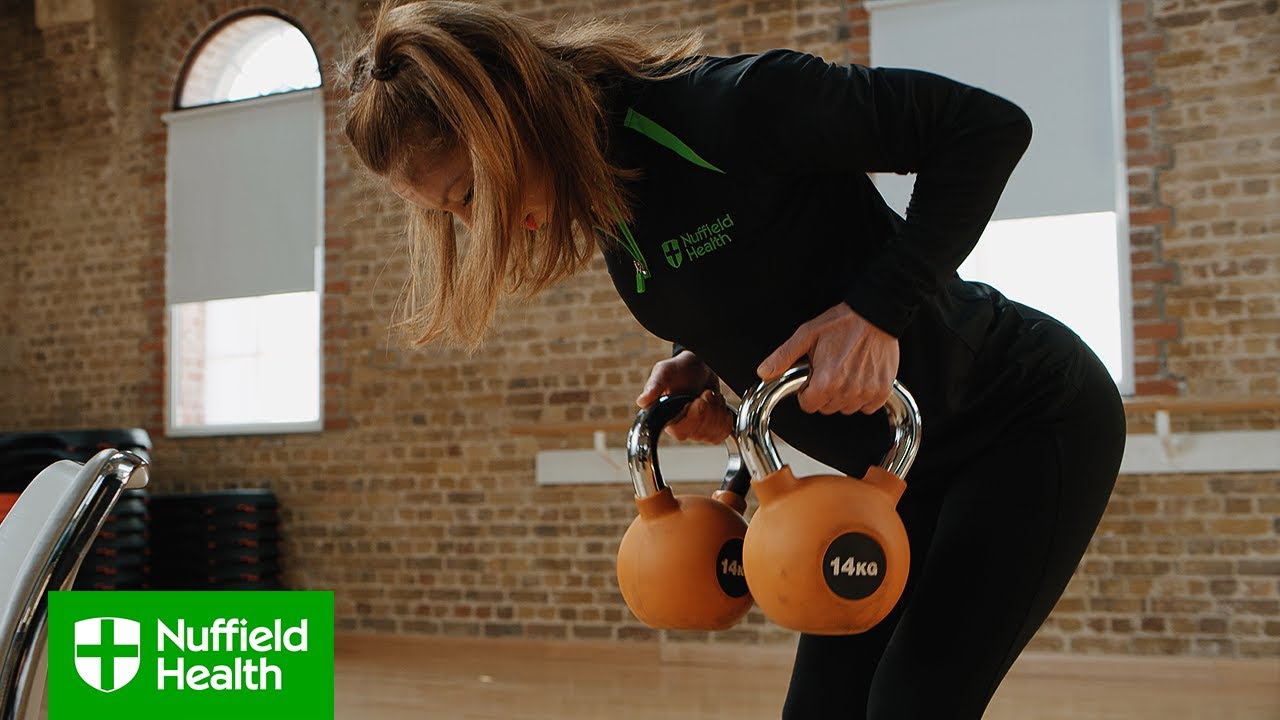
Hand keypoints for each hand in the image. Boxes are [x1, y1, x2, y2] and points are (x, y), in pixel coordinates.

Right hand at [636, 351, 733, 442]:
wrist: (699, 367)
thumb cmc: (680, 369)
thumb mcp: (664, 372)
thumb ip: (654, 386)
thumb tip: (642, 402)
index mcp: (665, 418)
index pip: (681, 432)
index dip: (694, 417)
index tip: (698, 399)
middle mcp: (680, 427)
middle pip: (699, 433)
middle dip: (708, 410)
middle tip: (705, 393)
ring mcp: (696, 430)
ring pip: (712, 434)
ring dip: (717, 411)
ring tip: (710, 396)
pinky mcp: (709, 430)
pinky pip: (721, 434)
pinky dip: (724, 418)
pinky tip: (718, 405)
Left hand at [756, 303, 899, 414]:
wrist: (874, 315)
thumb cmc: (841, 323)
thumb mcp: (806, 336)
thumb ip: (783, 357)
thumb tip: (764, 372)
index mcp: (826, 380)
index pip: (808, 406)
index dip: (807, 392)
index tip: (813, 378)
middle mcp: (846, 390)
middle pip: (827, 408)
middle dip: (824, 392)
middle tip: (830, 370)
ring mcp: (866, 391)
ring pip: (847, 408)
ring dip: (844, 395)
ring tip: (846, 371)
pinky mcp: (882, 390)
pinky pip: (868, 407)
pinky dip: (864, 396)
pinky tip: (861, 377)